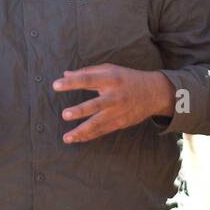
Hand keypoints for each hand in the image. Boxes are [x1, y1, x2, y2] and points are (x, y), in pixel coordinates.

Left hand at [53, 65, 173, 143]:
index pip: (88, 79)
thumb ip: (87, 72)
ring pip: (98, 123)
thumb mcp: (110, 69)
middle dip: (80, 111)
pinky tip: (77, 139)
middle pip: (96, 104)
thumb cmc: (126, 78)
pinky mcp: (121, 122)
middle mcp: (115, 96)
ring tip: (66, 137)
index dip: (72, 82)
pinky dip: (89, 136)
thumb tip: (65, 74)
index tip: (55, 85)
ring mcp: (119, 111)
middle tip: (65, 114)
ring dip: (82, 131)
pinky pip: (103, 131)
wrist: (153, 93)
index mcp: (110, 79)